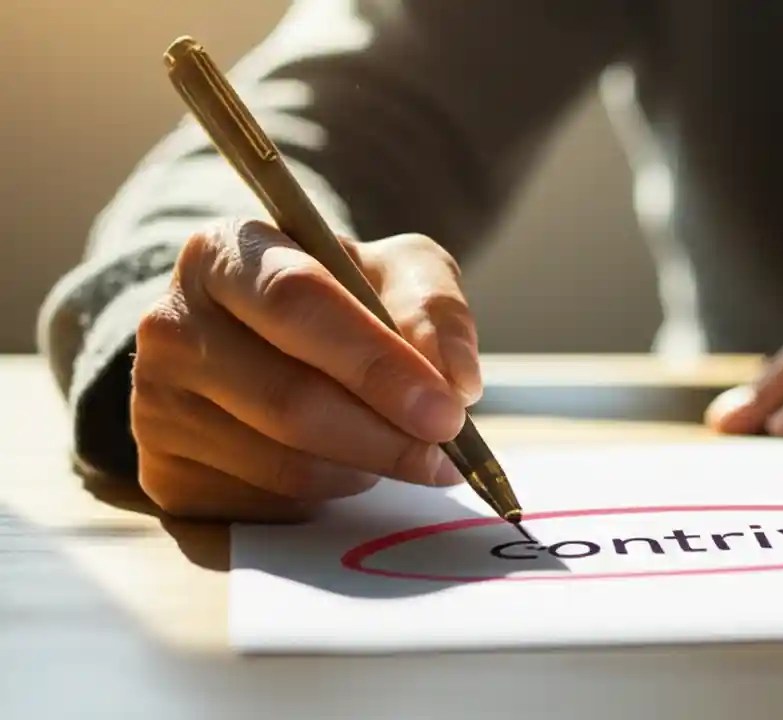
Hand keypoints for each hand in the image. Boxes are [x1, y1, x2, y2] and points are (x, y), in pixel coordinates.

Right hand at [132, 220, 477, 520]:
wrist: (261, 342)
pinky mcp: (164, 473)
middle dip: (387, 436)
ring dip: (366, 468)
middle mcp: (171, 324)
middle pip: (290, 400)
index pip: (297, 304)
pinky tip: (346, 463)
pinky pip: (267, 504)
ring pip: (284, 463)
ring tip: (400, 447)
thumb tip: (458, 380)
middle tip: (450, 454)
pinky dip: (329, 494)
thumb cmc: (340, 299)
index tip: (447, 409)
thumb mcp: (396, 272)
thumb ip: (436, 310)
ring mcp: (155, 404)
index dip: (377, 364)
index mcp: (225, 253)